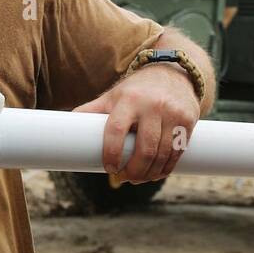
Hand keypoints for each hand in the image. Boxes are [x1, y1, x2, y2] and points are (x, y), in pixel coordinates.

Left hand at [73, 66, 200, 182]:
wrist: (173, 73)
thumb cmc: (136, 90)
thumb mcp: (113, 96)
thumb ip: (92, 110)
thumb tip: (65, 126)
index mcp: (129, 100)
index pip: (116, 130)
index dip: (111, 153)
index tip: (109, 168)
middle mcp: (153, 105)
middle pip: (144, 148)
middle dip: (134, 170)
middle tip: (124, 178)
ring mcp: (173, 113)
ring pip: (162, 154)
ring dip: (150, 173)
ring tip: (138, 179)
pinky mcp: (188, 120)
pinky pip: (178, 151)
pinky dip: (167, 168)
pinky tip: (157, 174)